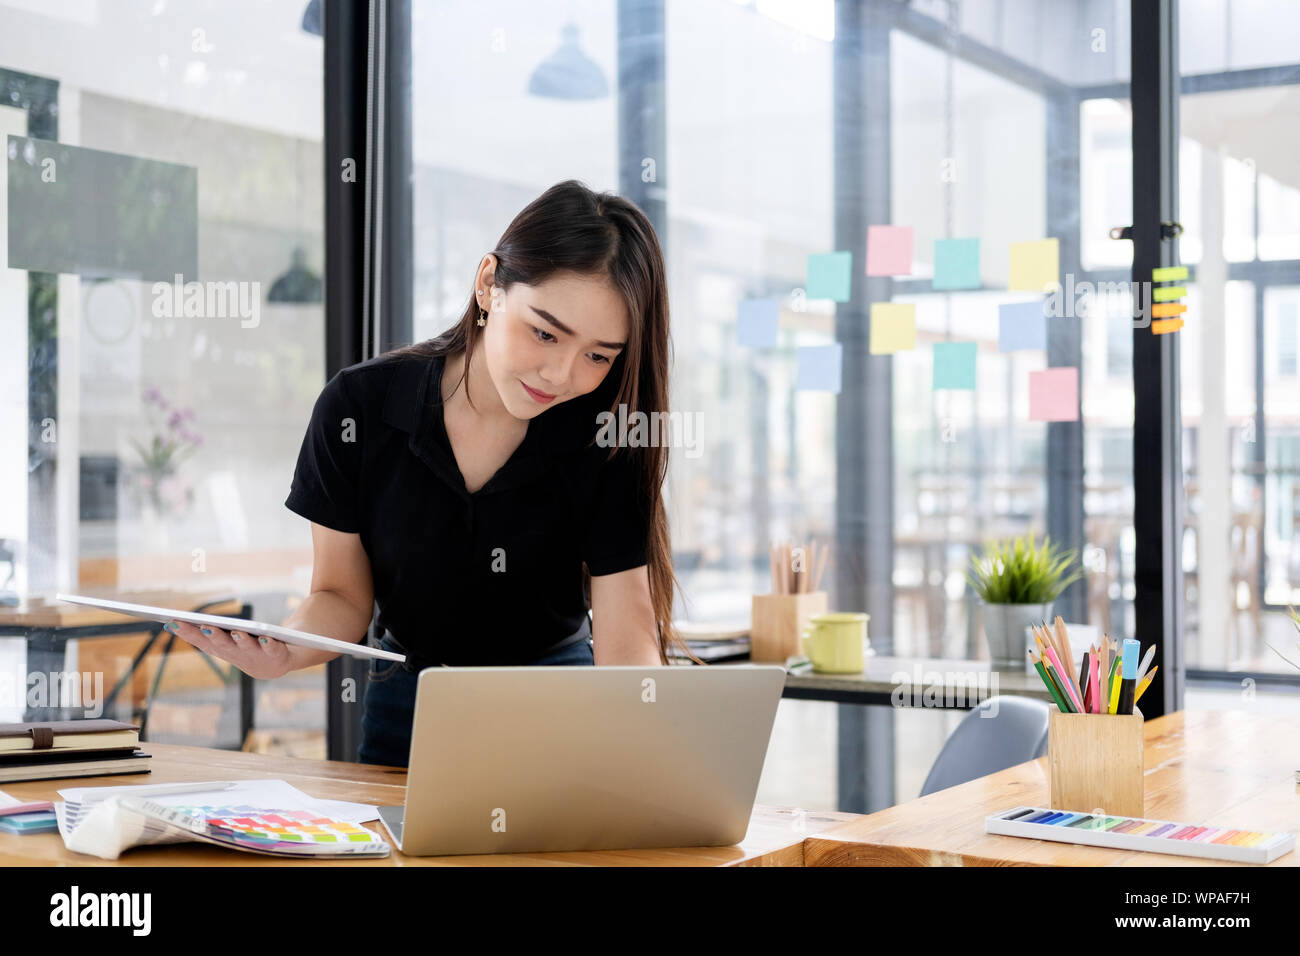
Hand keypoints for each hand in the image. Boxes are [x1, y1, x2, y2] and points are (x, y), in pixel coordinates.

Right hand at [164, 620, 293, 679]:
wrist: (280, 663)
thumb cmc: (246, 647)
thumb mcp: (223, 641)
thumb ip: (202, 633)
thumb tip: (171, 624)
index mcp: (222, 650)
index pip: (202, 642)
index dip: (188, 633)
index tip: (174, 622)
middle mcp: (237, 655)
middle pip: (223, 645)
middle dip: (213, 635)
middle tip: (204, 625)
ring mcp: (257, 656)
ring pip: (247, 647)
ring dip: (241, 640)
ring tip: (237, 632)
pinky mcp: (277, 655)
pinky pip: (273, 649)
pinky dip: (269, 644)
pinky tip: (265, 637)